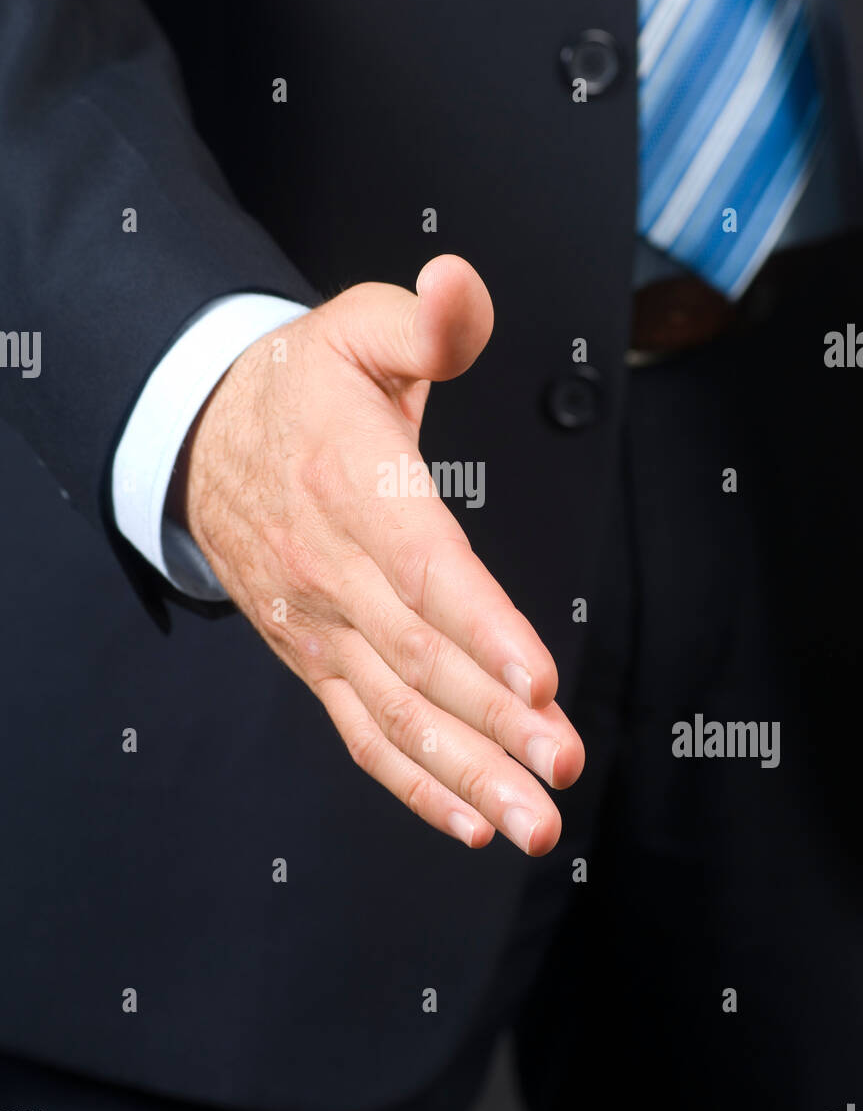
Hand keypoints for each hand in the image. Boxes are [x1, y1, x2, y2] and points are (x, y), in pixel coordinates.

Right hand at [179, 255, 584, 853]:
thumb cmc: (300, 386)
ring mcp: (319, 626)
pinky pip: (362, 731)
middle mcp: (332, 572)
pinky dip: (414, 780)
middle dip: (496, 723)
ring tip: (532, 824)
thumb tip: (462, 286)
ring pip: (396, 712)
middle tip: (564, 772)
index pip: (423, 569)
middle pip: (421, 659)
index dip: (482, 628)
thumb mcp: (354, 328)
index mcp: (351, 487)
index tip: (541, 681)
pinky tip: (468, 819)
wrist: (201, 438)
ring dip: (467, 772)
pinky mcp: (315, 658)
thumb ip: (422, 321)